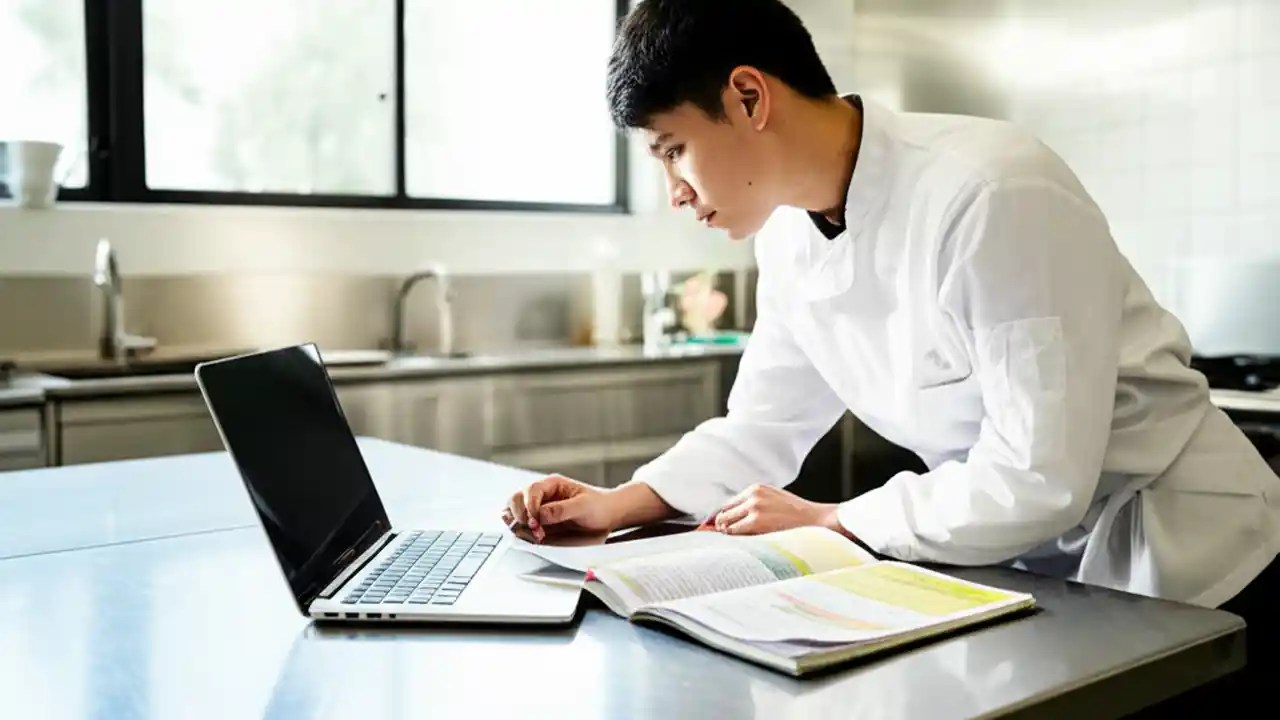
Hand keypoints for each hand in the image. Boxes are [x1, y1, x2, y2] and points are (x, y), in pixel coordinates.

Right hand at [501, 474, 617, 542]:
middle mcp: (542, 494)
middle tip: (534, 530)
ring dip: (516, 523)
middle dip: (520, 515)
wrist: (608, 515)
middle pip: (516, 498)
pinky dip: (519, 529)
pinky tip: (528, 536)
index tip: (536, 522)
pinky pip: (520, 523)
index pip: (531, 490)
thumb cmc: (599, 507)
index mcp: (552, 484)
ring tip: (531, 534)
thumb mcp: (583, 507)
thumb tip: (540, 515)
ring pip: (514, 510)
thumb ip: (561, 510)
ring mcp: (538, 508)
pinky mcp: (539, 522)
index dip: (530, 506)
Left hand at [712, 483, 851, 537]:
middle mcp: (753, 495)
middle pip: (724, 512)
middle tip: (725, 539)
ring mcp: (754, 507)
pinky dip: (733, 538)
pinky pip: (734, 531)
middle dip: (722, 526)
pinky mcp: (755, 521)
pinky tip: (741, 545)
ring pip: (726, 522)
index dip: (724, 517)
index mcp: (756, 488)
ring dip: (727, 533)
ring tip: (734, 544)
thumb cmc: (796, 516)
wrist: (816, 520)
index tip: (720, 528)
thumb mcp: (774, 501)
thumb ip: (754, 505)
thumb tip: (730, 520)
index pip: (729, 504)